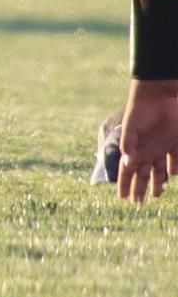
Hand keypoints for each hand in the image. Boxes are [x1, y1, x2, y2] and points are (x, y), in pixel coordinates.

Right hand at [118, 80, 177, 202]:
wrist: (160, 93)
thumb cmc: (141, 108)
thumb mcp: (132, 125)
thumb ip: (129, 142)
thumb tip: (128, 162)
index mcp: (134, 147)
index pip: (127, 169)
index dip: (125, 183)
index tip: (122, 198)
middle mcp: (147, 149)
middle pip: (142, 173)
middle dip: (139, 187)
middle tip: (137, 203)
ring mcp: (161, 146)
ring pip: (158, 169)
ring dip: (157, 182)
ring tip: (156, 195)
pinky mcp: (175, 142)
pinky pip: (174, 159)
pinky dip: (173, 168)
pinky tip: (172, 175)